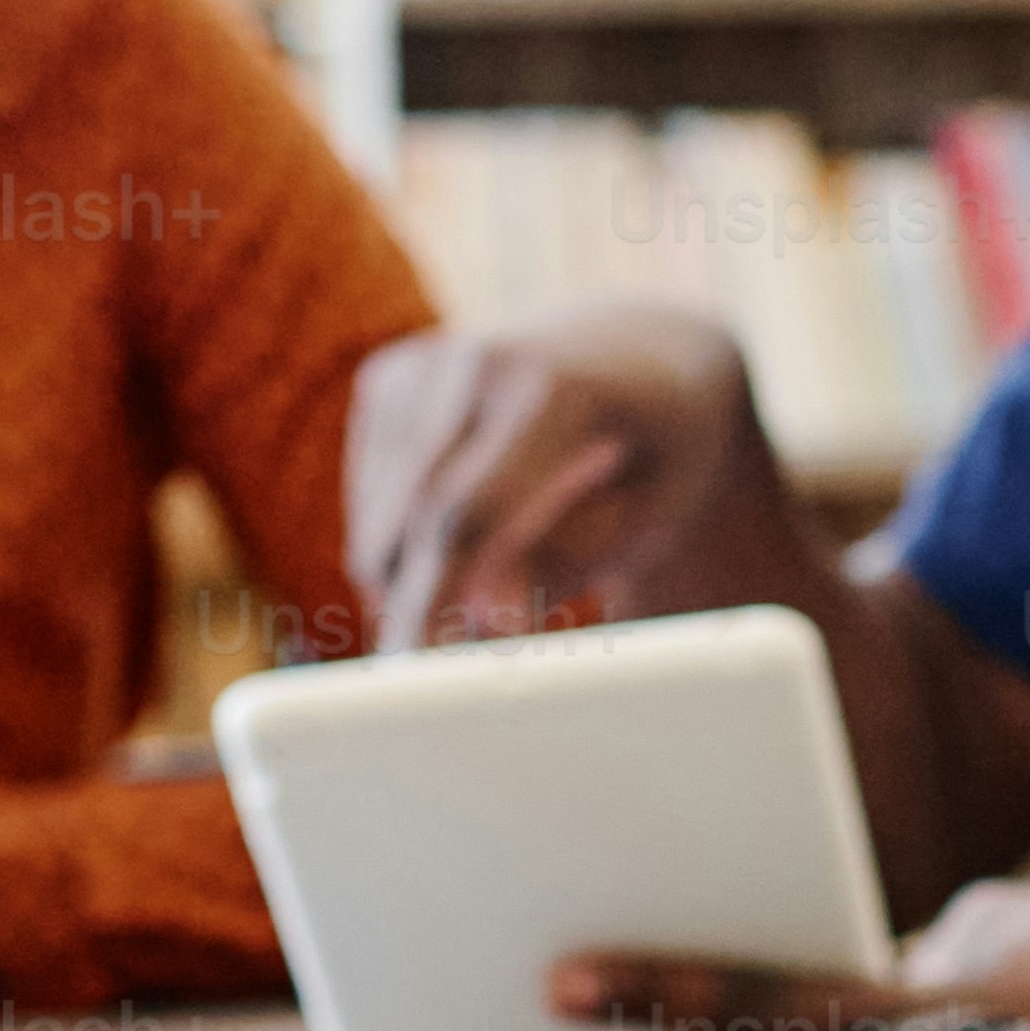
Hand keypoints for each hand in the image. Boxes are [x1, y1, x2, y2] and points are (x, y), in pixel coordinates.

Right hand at [349, 309, 808, 650]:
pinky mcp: (391, 374)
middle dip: (410, 603)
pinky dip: (397, 536)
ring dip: (407, 577)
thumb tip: (486, 618)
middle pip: (412, 512)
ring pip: (380, 512)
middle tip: (417, 676)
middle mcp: (480, 359)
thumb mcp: (648, 514)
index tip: (414, 667)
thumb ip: (568, 562)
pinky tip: (462, 535)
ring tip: (481, 596)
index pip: (469, 511)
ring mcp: (426, 360)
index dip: (434, 594)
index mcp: (558, 389)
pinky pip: (369, 491)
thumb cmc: (659, 453)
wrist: (642, 354)